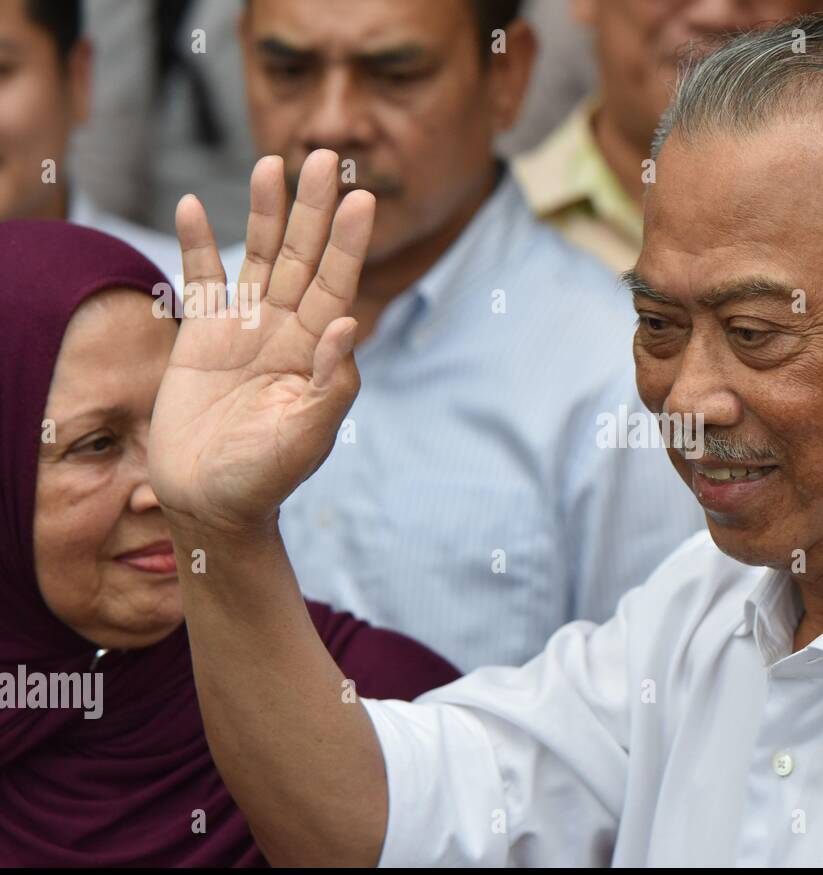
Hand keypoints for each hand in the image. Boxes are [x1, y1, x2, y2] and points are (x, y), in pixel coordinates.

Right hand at [149, 149, 374, 533]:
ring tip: (272, 163)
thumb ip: (332, 383)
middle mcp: (285, 329)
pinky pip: (200, 280)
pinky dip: (195, 244)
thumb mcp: (308, 436)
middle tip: (324, 155)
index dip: (348, 243)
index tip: (362, 200)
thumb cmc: (267, 476)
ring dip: (265, 212)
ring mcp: (244, 328)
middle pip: (302, 256)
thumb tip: (347, 322)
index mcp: (317, 350)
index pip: (338, 284)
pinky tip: (191, 205)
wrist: (212, 501)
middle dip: (313, 208)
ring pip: (258, 256)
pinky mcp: (201, 335)